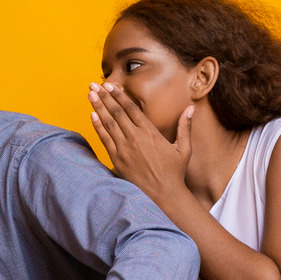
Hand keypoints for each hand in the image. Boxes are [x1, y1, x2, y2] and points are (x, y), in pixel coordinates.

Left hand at [88, 83, 190, 202]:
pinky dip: (97, 126)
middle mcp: (135, 138)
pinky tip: (92, 115)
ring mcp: (124, 149)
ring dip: (98, 107)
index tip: (111, 86)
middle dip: (104, 97)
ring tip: (89, 94)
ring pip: (108, 123)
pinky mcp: (117, 160)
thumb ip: (185, 127)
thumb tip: (190, 108)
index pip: (131, 109)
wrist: (163, 195)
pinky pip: (105, 139)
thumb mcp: (184, 149)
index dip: (119, 96)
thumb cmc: (174, 172)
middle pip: (116, 113)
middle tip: (94, 84)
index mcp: (150, 133)